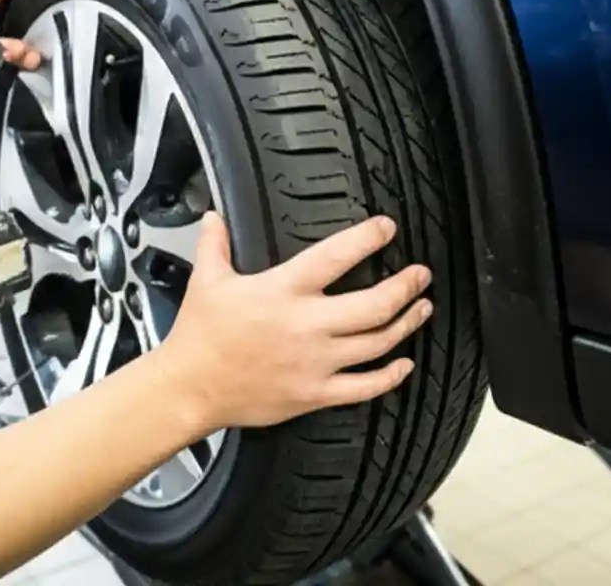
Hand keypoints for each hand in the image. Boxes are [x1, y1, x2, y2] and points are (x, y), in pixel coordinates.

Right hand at [158, 213, 431, 430]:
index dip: (368, 238)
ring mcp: (315, 362)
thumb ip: (216, 244)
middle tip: (420, 275)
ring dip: (407, 324)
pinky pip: (364, 387)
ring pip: (377, 343)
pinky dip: (390, 376)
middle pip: (374, 304)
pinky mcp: (315, 393)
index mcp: (283, 291)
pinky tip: (404, 365)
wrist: (189, 388)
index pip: (336, 256)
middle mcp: (306, 325)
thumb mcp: (206, 281)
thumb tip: (213, 217)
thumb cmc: (199, 336)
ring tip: (422, 308)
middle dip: (405, 286)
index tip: (386, 228)